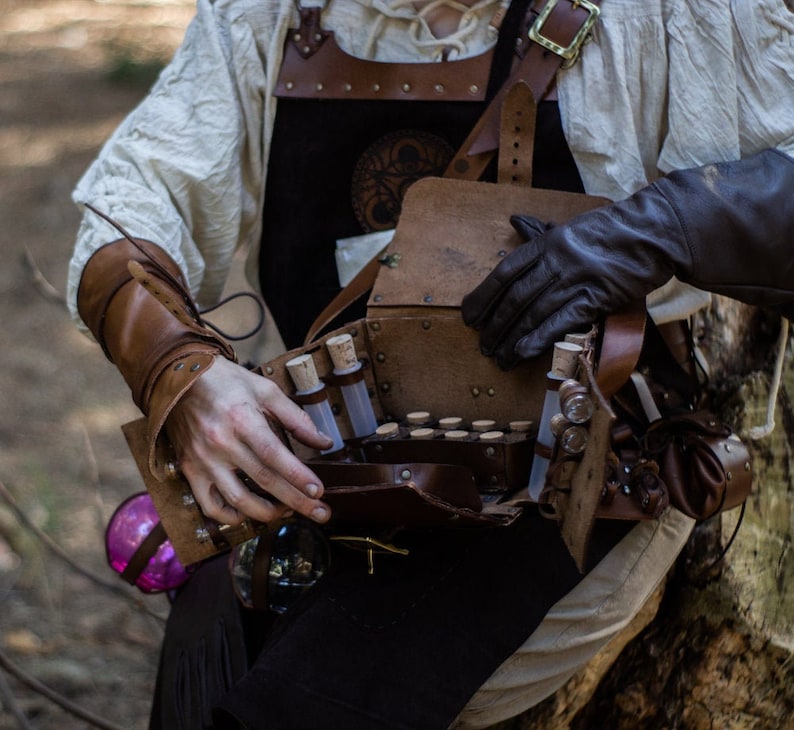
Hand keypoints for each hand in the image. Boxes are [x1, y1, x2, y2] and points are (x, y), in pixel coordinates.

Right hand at [165, 357, 333, 525]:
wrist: (179, 378)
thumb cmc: (227, 382)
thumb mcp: (266, 391)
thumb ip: (296, 418)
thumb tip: (324, 443)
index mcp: (242, 419)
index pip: (273, 455)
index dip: (298, 476)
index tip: (318, 491)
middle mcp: (221, 442)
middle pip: (263, 480)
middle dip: (296, 501)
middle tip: (320, 512)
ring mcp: (203, 459)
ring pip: (238, 499)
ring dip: (268, 513)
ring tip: (289, 512)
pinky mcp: (189, 469)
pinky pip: (210, 505)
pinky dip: (231, 517)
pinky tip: (250, 514)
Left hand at [462, 150, 793, 368]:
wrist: (655, 232)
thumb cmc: (612, 230)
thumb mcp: (571, 226)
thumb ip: (541, 232)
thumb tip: (515, 221)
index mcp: (547, 242)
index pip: (504, 273)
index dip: (483, 297)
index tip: (470, 316)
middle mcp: (556, 260)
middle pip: (515, 298)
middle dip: (495, 325)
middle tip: (483, 345)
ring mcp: (575, 279)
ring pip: (533, 313)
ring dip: (512, 338)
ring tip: (499, 357)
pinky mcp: (596, 297)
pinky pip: (560, 322)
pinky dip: (539, 339)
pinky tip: (523, 352)